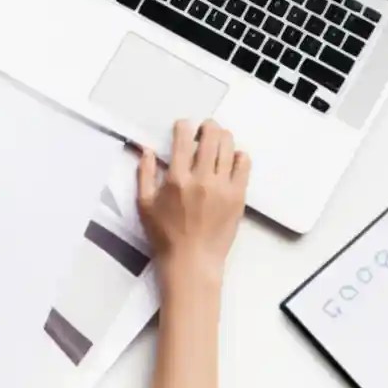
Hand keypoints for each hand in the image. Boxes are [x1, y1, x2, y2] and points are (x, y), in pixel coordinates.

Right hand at [137, 120, 249, 293]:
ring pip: (228, 146)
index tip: (183, 127)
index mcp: (176, 178)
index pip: (183, 138)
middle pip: (210, 136)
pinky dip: (238, 155)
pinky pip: (244, 165)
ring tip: (218, 141)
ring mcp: (223, 187)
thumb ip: (144, 174)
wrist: (192, 261)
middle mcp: (201, 178)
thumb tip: (146, 150)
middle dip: (207, 126)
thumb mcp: (144, 204)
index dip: (183, 126)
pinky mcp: (238, 196)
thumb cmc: (165, 236)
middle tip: (204, 130)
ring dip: (223, 137)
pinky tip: (232, 159)